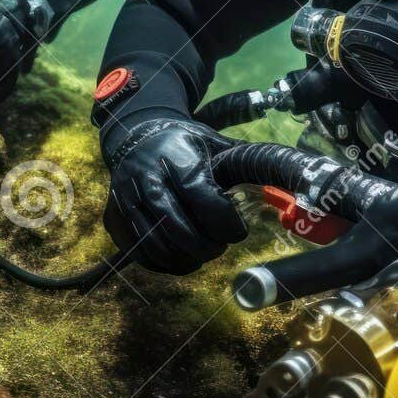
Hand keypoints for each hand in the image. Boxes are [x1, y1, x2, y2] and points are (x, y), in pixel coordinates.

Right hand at [102, 117, 246, 273]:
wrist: (134, 135)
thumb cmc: (182, 143)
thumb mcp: (212, 141)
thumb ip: (239, 160)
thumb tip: (282, 168)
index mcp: (177, 160)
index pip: (206, 202)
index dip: (227, 225)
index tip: (238, 232)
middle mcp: (148, 180)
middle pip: (180, 229)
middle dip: (206, 248)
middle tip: (219, 248)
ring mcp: (127, 200)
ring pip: (156, 246)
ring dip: (184, 259)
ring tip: (200, 255)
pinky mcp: (114, 216)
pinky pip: (138, 251)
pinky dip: (161, 263)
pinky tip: (179, 259)